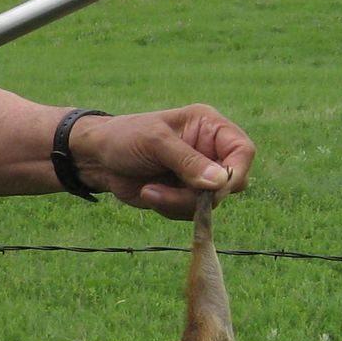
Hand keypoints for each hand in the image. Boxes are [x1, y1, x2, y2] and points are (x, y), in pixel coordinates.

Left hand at [71, 104, 254, 218]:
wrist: (97, 159)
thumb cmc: (125, 138)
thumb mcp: (155, 142)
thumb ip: (188, 161)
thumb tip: (220, 181)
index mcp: (209, 127)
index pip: (243, 150)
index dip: (236, 172)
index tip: (215, 188)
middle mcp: (209, 151)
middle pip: (231, 183)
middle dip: (200, 194)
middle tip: (169, 192)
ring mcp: (198, 176)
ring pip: (210, 203)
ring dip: (178, 203)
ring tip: (149, 190)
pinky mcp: (184, 195)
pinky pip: (191, 213)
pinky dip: (170, 209)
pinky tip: (149, 193)